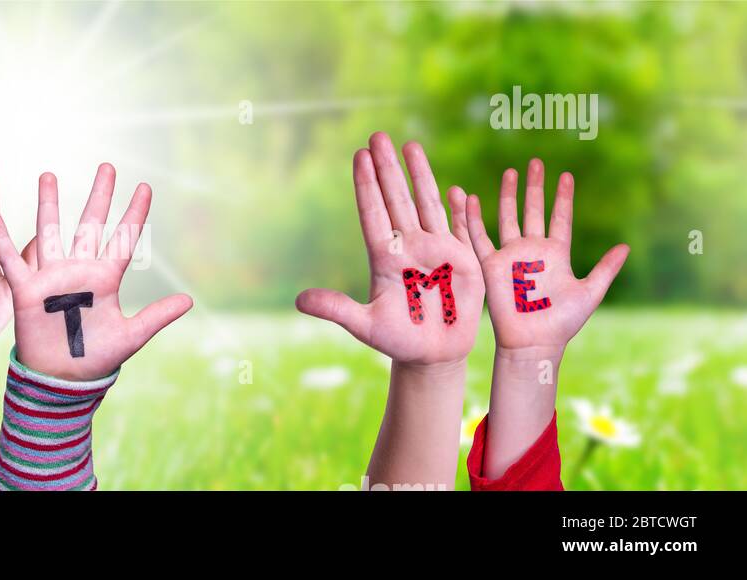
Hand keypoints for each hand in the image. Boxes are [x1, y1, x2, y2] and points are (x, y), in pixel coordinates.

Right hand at [0, 164, 192, 380]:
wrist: (61, 380)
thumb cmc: (96, 359)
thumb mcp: (131, 337)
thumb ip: (156, 317)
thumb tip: (189, 301)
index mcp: (106, 279)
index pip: (123, 238)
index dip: (134, 213)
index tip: (145, 187)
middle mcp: (80, 270)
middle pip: (90, 224)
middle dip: (99, 196)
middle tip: (107, 167)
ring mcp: (52, 277)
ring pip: (50, 231)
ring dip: (49, 203)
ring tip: (48, 174)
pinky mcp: (26, 289)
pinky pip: (12, 260)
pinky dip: (2, 239)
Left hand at [296, 133, 484, 364]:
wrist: (431, 355)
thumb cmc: (397, 340)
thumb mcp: (364, 326)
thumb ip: (336, 309)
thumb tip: (299, 300)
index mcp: (384, 258)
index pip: (373, 213)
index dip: (366, 185)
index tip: (359, 156)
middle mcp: (408, 247)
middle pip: (396, 199)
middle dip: (388, 168)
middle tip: (378, 135)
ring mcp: (436, 251)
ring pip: (426, 204)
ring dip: (420, 175)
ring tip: (410, 145)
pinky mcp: (463, 262)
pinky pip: (460, 229)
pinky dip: (459, 210)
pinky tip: (457, 190)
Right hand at [462, 159, 628, 353]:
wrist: (532, 342)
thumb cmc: (561, 322)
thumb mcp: (590, 293)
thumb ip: (606, 269)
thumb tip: (626, 246)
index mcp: (557, 254)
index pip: (560, 217)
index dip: (563, 197)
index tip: (566, 175)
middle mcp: (533, 250)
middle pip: (533, 210)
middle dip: (534, 187)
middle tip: (535, 163)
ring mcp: (511, 256)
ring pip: (507, 217)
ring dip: (508, 195)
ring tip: (510, 172)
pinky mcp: (491, 265)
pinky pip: (480, 238)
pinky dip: (474, 219)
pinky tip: (471, 199)